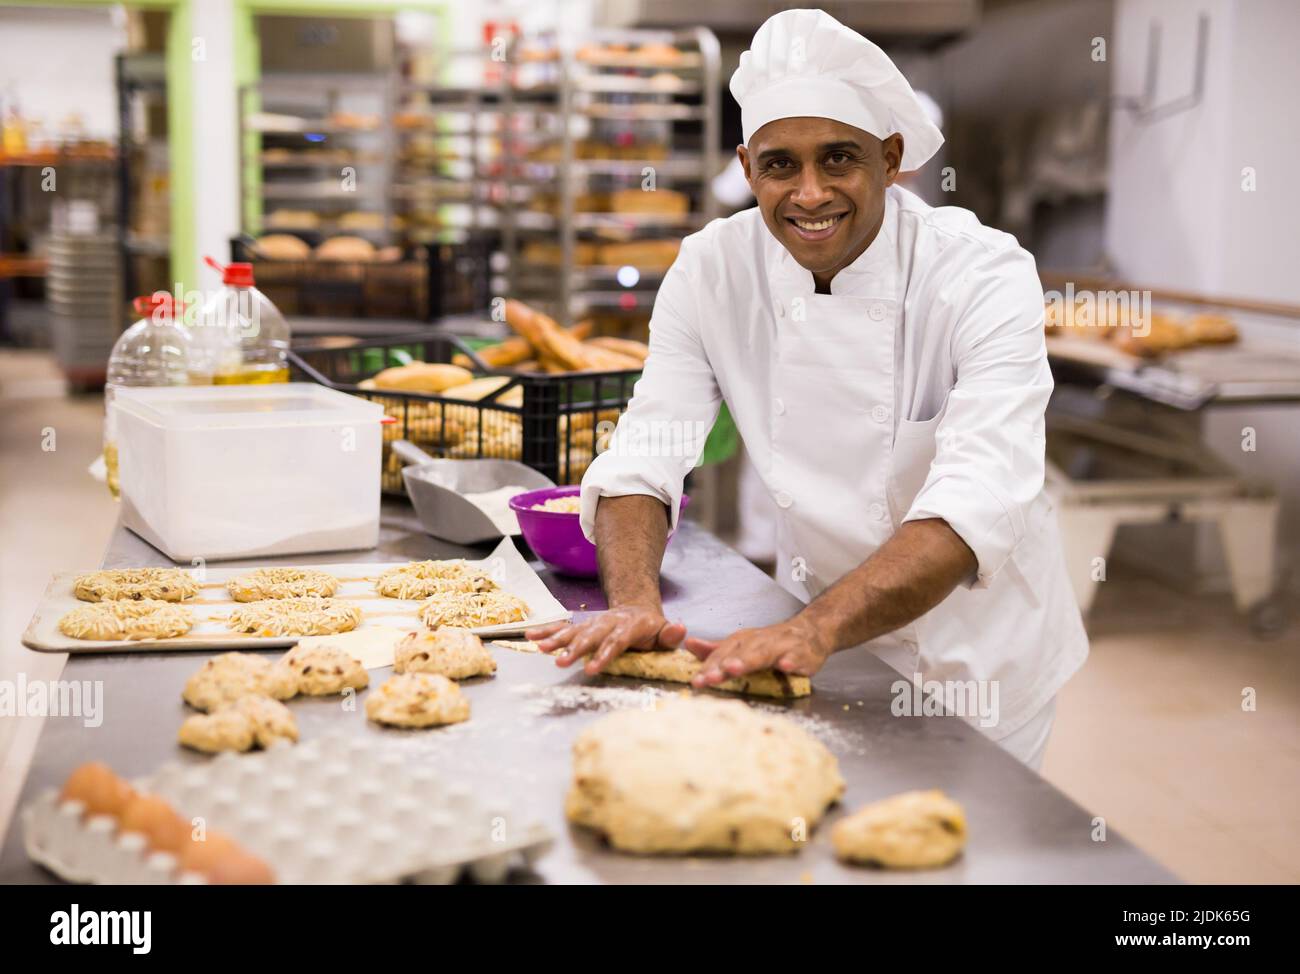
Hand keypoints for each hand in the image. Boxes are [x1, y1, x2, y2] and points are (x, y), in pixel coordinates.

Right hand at [525, 605, 685, 674]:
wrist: (636, 610)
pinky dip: (547, 631)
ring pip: (574, 631)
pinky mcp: (583, 625)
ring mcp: (593, 623)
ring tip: (540, 649)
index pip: (616, 641)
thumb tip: (680, 629)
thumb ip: (670, 634)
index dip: (604, 653)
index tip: (592, 668)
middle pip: (590, 636)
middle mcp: (608, 622)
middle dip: (575, 649)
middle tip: (561, 662)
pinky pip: (563, 627)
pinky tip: (531, 636)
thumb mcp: (665, 631)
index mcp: (629, 626)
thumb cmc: (651, 629)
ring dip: (556, 640)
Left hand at [682, 615, 832, 687]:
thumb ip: (718, 649)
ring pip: (763, 653)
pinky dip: (791, 661)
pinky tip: (785, 667)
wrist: (811, 631)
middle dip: (724, 665)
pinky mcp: (802, 653)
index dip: (709, 667)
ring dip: (749, 660)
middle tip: (709, 677)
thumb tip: (689, 645)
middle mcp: (760, 641)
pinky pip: (796, 657)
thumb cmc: (773, 642)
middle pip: (739, 653)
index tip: (696, 681)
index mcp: (743, 641)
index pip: (723, 654)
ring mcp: (781, 646)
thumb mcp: (743, 644)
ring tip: (734, 669)